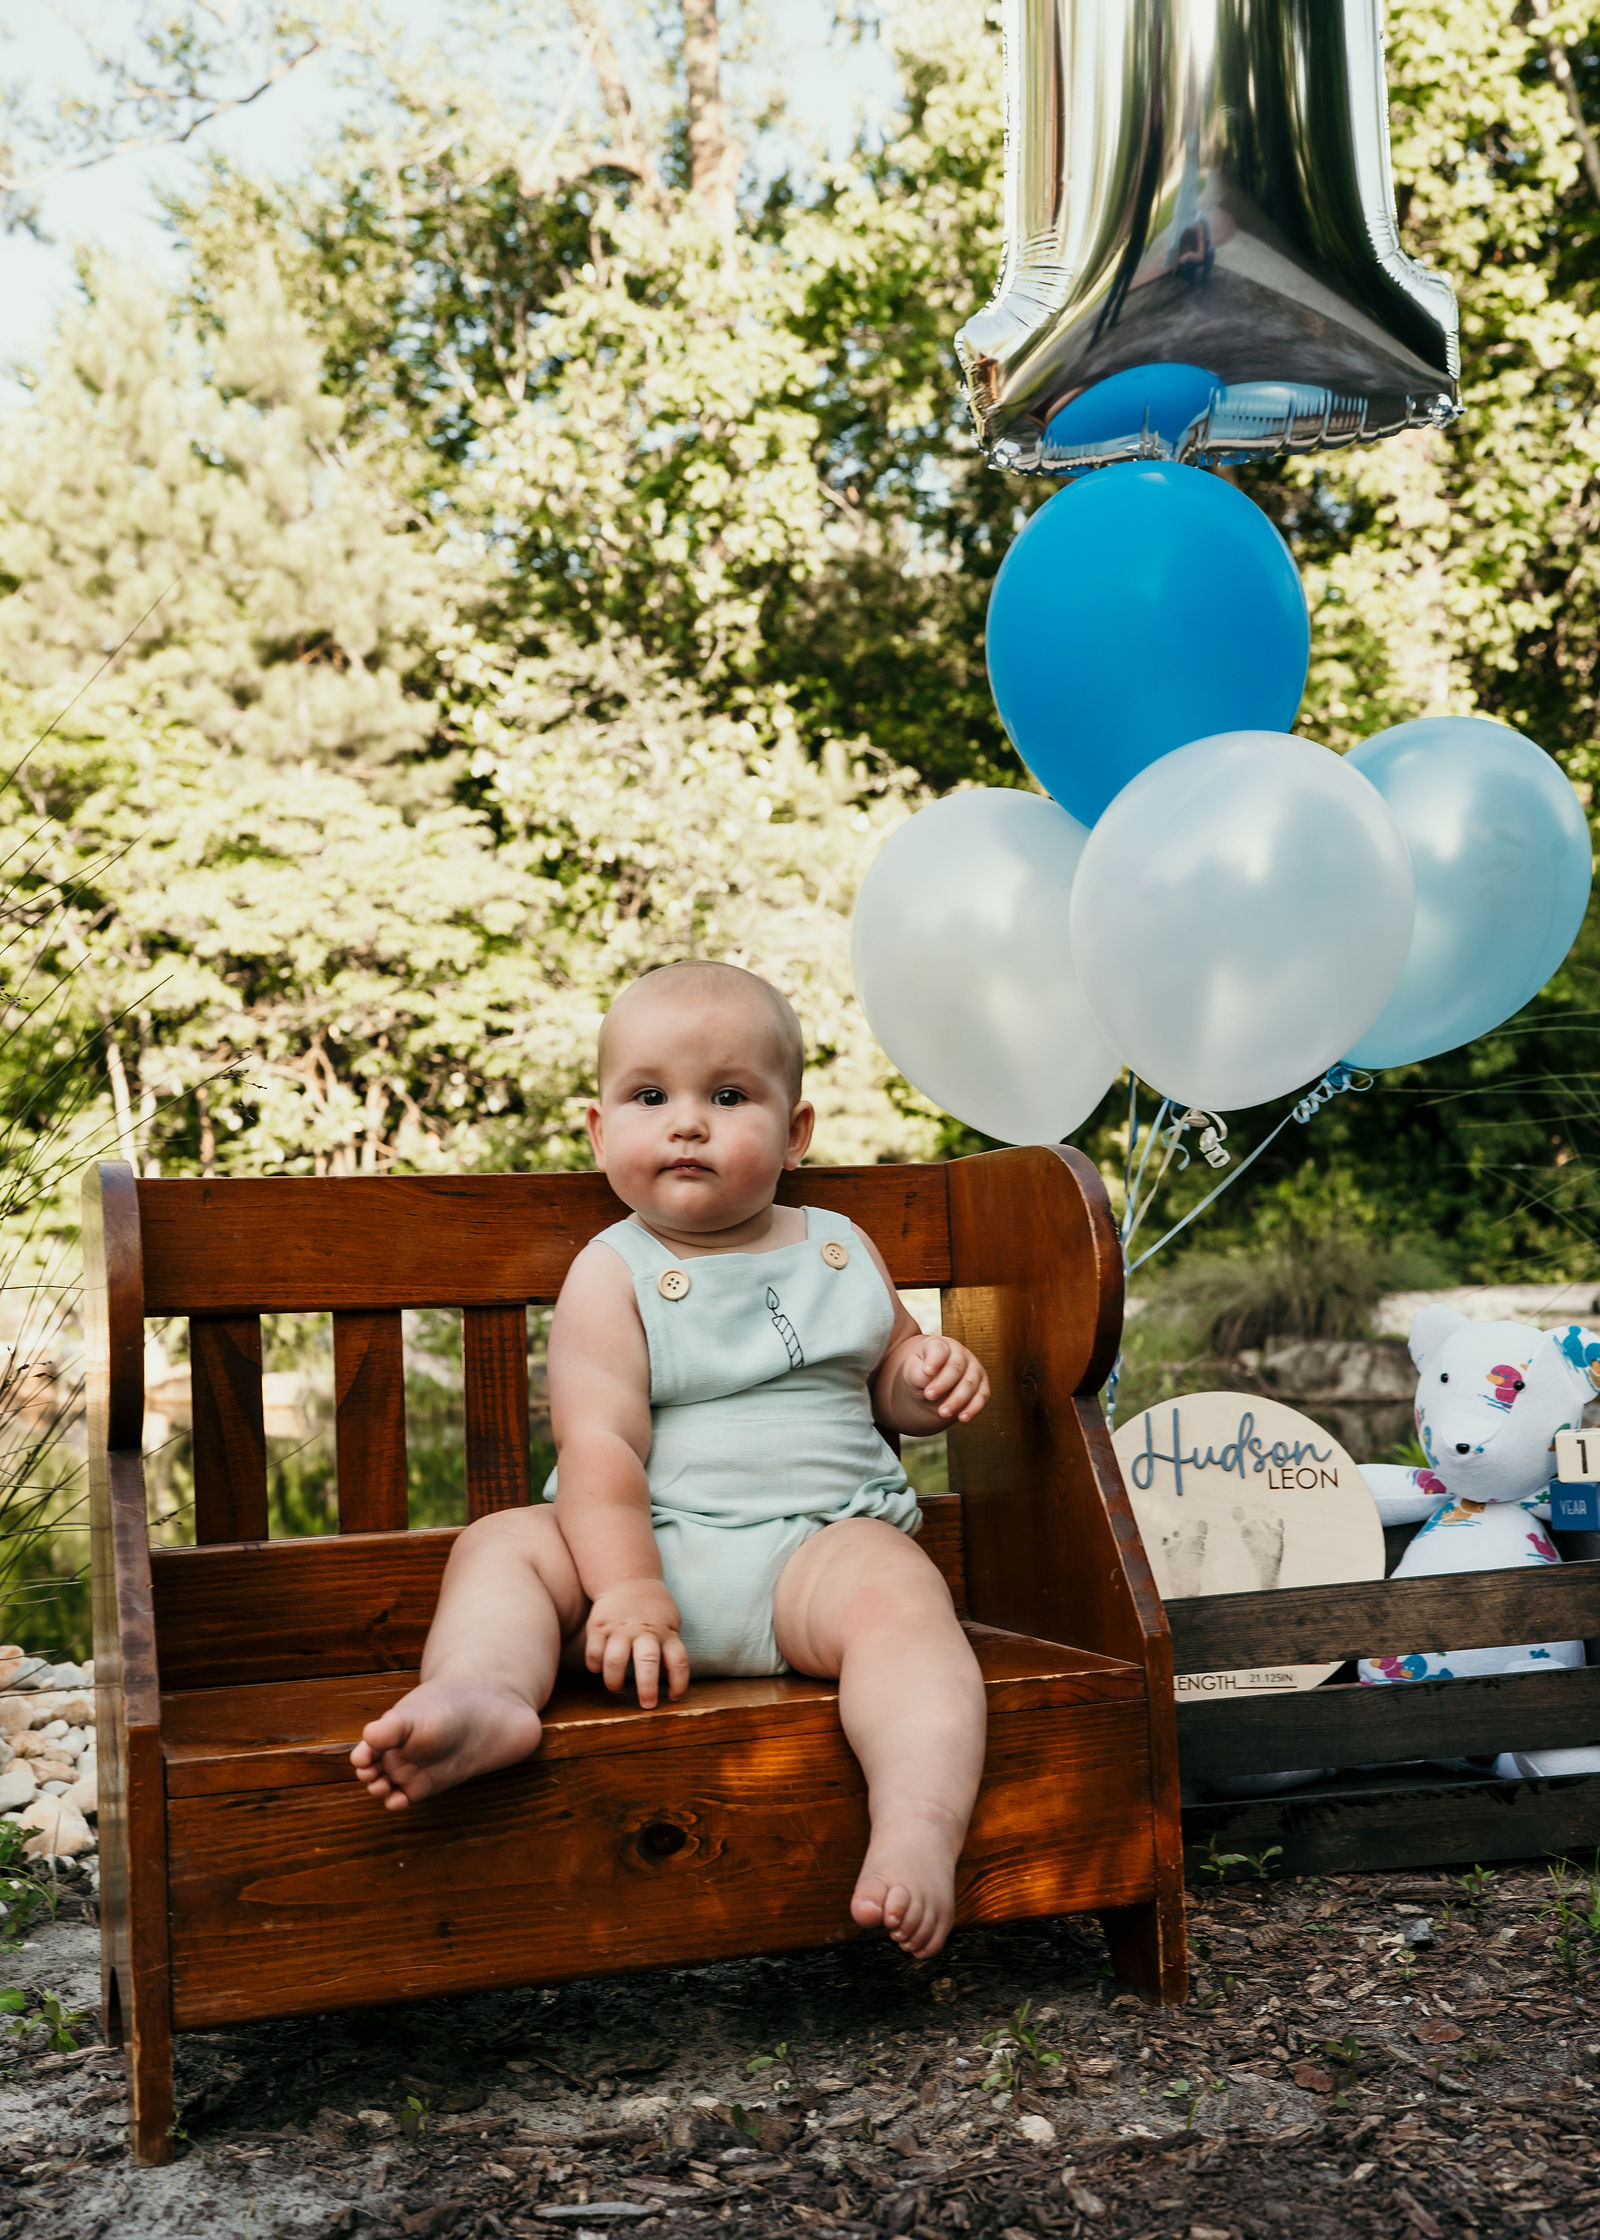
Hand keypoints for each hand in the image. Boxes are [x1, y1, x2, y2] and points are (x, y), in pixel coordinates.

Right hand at [585, 1580, 689, 1706]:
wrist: (627, 1579)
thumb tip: (671, 1683)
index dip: (679, 1682)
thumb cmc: (653, 1610)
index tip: (675, 1697)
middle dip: (647, 1687)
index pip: (679, 1660)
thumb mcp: (670, 1624)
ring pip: (615, 1660)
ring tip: (617, 1689)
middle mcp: (644, 1631)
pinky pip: (594, 1653)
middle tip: (647, 1705)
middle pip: (648, 1662)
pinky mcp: (599, 1627)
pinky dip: (595, 1666)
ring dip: (615, 1680)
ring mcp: (620, 1629)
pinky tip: (599, 1669)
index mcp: (666, 1632)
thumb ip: (670, 1650)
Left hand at [906, 1335, 989, 1423]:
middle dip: (943, 1383)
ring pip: (970, 1383)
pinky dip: (973, 1408)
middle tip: (929, 1396)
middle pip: (956, 1367)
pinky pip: (982, 1396)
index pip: (940, 1349)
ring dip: (958, 1399)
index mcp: (940, 1345)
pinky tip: (962, 1418)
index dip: (934, 1360)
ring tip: (942, 1413)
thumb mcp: (911, 1372)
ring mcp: (974, 1368)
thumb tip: (928, 1377)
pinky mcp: (982, 1385)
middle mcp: (960, 1354)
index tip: (927, 1372)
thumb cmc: (918, 1374)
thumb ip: (917, 1373)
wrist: (929, 1384)